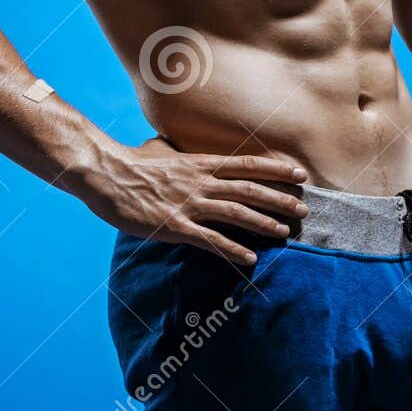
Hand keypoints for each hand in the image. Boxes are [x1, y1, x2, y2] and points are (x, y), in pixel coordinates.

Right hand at [81, 138, 309, 265]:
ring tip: (285, 232)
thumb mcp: (164, 152)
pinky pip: (211, 240)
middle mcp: (201, 182)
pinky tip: (251, 258)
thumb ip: (182, 156)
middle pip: (249, 189)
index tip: (300, 174)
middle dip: (280, 199)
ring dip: (264, 223)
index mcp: (200, 164)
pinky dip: (233, 249)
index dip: (276, 170)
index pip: (247, 165)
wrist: (107, 175)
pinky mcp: (176, 226)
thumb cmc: (133, 164)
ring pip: (236, 213)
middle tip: (303, 209)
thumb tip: (185, 152)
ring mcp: (189, 204)